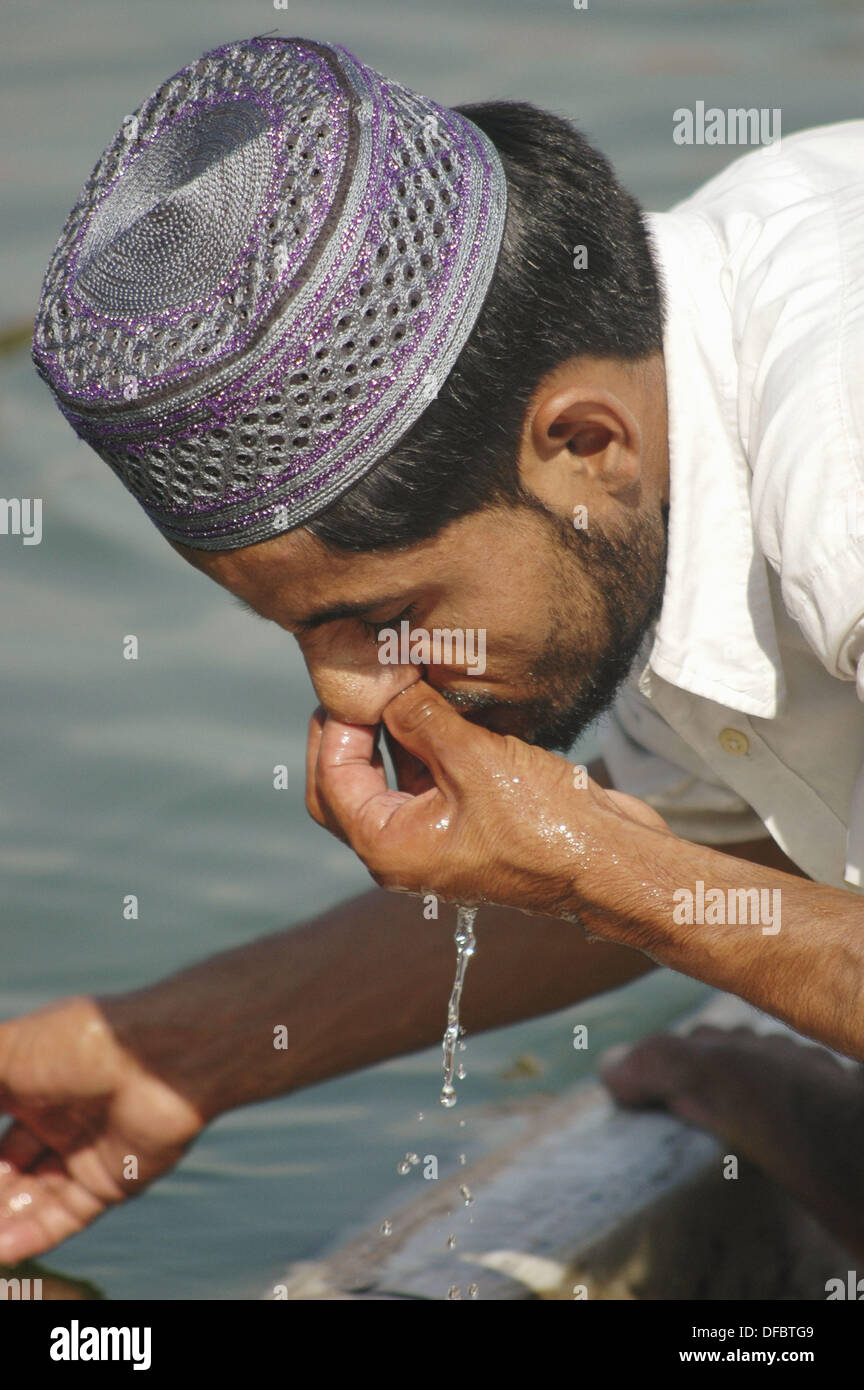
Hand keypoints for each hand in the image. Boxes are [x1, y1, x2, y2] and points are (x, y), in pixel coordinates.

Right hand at [0, 994, 202, 1260]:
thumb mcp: (2, 1053)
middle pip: (7, 1168)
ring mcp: (85, 1151)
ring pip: (30, 1197)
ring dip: (0, 1219)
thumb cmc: (78, 1043)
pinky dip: (29, 1235)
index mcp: (34, 1080)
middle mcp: (59, 1116)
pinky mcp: (112, 1182)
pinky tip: (0, 1249)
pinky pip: (63, 1217)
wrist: (157, 1058)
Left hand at [305, 679, 672, 920]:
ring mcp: (434, 844)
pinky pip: (427, 785)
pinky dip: (425, 750)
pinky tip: (441, 710)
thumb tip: (386, 683)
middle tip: (363, 686)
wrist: (607, 861)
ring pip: (389, 783)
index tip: (355, 680)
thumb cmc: (543, 825)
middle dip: (351, 735)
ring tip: (405, 687)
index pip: (332, 780)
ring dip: (391, 738)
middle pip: (347, 787)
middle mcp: (403, 852)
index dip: (336, 725)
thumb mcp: (473, 758)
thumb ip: (421, 717)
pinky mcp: (465, 830)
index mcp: (388, 847)